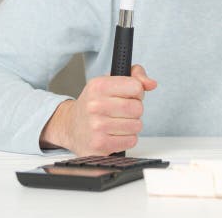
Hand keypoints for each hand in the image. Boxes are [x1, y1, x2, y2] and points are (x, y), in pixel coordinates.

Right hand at [40, 64, 156, 155]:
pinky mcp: (100, 145)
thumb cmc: (94, 103)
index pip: (136, 87)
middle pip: (137, 108)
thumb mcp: (109, 82)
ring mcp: (96, 126)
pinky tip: (114, 134)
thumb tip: (151, 83)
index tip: (129, 95)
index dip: (137, 92)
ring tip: (116, 123)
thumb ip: (134, 76)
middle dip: (135, 110)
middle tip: (122, 111)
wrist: (71, 126)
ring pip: (136, 125)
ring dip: (131, 125)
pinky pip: (131, 140)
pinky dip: (127, 139)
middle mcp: (95, 105)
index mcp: (98, 86)